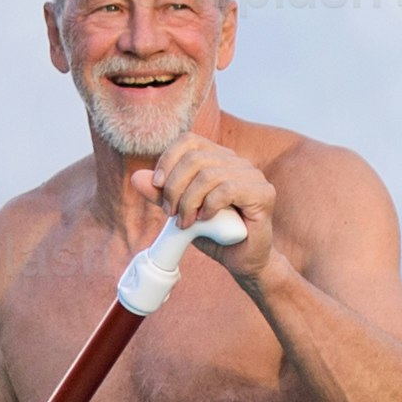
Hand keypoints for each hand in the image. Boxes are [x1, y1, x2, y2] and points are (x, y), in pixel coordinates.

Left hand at [127, 131, 280, 287]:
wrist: (242, 260)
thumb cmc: (213, 235)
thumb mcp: (180, 212)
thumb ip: (161, 195)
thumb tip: (137, 178)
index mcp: (218, 158)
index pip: (189, 141)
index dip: (167, 159)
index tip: (157, 186)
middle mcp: (237, 161)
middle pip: (195, 158)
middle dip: (174, 187)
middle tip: (170, 213)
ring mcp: (253, 175)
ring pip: (209, 175)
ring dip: (189, 201)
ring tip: (185, 222)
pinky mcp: (264, 193)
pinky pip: (228, 189)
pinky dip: (210, 206)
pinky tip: (206, 220)